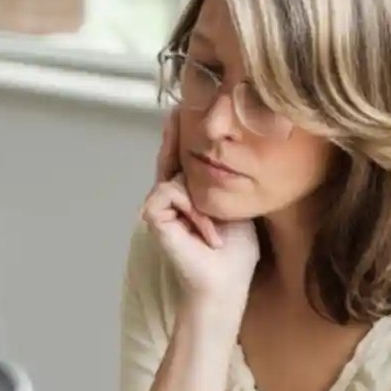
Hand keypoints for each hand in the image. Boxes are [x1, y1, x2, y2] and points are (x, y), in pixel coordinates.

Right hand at [141, 115, 259, 309]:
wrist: (226, 281)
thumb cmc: (236, 248)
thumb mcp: (237, 200)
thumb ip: (226, 176)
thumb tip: (229, 141)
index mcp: (188, 191)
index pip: (180, 152)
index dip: (181, 130)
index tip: (185, 108)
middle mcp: (170, 195)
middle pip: (171, 152)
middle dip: (180, 135)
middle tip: (185, 117)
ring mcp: (160, 205)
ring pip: (175, 173)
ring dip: (201, 200)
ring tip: (214, 229)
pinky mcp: (153, 216)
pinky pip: (169, 190)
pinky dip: (191, 210)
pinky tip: (204, 232)